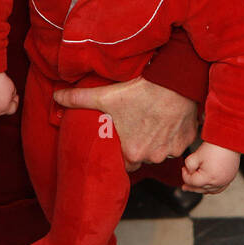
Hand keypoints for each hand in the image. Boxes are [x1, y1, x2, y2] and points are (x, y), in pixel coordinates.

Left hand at [51, 77, 198, 171]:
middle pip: (142, 157)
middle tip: (135, 126)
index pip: (123, 162)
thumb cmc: (140, 90)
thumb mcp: (105, 95)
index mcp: (132, 153)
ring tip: (151, 121)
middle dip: (139, 145)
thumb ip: (78, 99)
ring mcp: (173, 150)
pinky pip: (178, 142)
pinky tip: (167, 119)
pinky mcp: (187, 140)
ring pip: (160, 150)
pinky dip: (173, 134)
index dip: (120, 150)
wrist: (174, 81)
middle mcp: (153, 157)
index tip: (120, 137)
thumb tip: (56, 97)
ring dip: (156, 141)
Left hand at [181, 142, 239, 194]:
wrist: (229, 141)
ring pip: (209, 190)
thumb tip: (188, 172)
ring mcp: (225, 181)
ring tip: (195, 188)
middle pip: (200, 189)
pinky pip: (218, 189)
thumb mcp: (196, 155)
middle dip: (191, 186)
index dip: (185, 175)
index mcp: (208, 178)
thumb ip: (189, 165)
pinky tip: (207, 187)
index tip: (183, 169)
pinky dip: (211, 189)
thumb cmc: (215, 147)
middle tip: (185, 187)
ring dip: (201, 189)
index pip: (192, 182)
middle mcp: (218, 182)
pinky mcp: (229, 179)